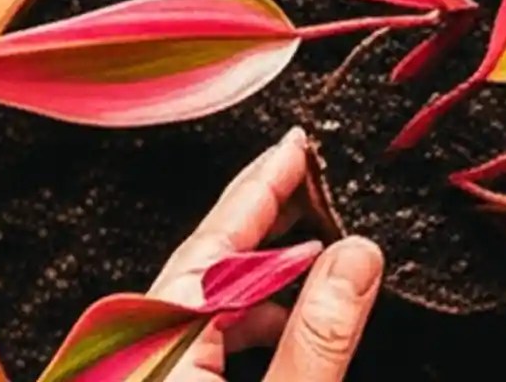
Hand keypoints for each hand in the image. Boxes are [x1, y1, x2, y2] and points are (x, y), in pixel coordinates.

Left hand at [149, 127, 384, 381]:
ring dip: (268, 266)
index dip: (263, 187)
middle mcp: (149, 345)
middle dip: (267, 213)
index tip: (297, 146)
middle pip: (210, 258)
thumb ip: (316, 337)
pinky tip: (290, 317)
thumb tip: (355, 257)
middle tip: (312, 171)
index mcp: (163, 337)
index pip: (218, 239)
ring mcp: (154, 364)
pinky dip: (252, 312)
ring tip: (320, 241)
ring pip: (211, 295)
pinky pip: (206, 332)